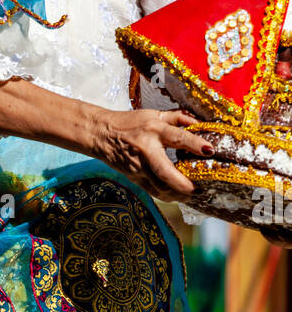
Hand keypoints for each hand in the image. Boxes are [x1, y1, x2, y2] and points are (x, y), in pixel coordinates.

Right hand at [91, 109, 205, 200]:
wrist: (102, 135)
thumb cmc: (129, 124)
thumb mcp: (153, 115)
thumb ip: (178, 118)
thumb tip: (200, 124)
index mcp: (153, 130)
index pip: (177, 137)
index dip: (194, 144)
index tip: (209, 150)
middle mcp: (146, 150)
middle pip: (165, 172)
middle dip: (183, 184)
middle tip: (200, 190)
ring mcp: (139, 167)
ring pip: (159, 187)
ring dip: (177, 194)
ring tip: (193, 196)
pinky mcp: (134, 178)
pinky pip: (153, 191)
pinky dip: (166, 196)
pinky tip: (178, 196)